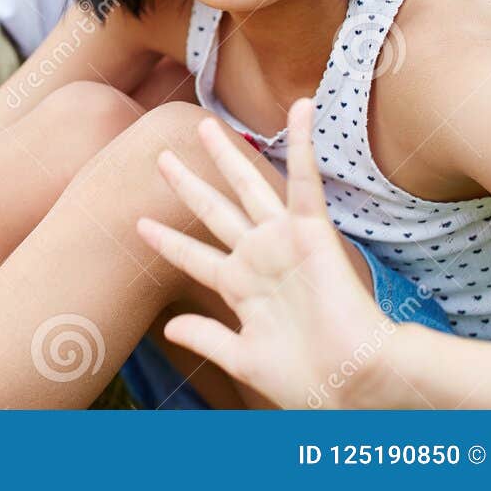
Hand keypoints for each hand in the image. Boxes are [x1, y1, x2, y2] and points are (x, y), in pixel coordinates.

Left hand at [136, 99, 391, 409]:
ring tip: (203, 123)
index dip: (166, 241)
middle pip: (214, 210)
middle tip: (161, 155)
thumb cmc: (306, 380)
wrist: (351, 383)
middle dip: (187, 183)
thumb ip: (207, 338)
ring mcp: (283, 243)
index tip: (139, 224)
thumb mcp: (244, 360)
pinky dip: (304, 143)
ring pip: (248, 186)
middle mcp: (258, 259)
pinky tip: (300, 108)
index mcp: (241, 288)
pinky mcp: (313, 233)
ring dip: (226, 155)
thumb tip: (169, 328)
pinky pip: (306, 181)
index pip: (193, 257)